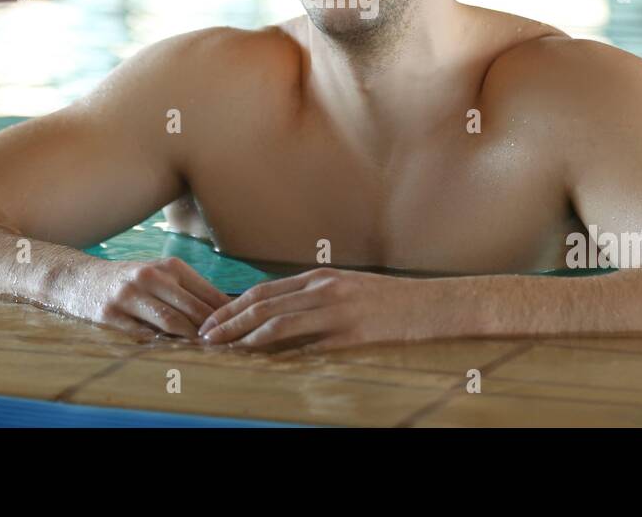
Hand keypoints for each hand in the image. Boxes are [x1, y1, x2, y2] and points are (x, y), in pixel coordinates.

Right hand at [66, 257, 231, 340]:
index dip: (226, 314)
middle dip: (213, 330)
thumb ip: (188, 290)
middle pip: (193, 308)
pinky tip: (173, 355)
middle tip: (229, 348)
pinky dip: (160, 346)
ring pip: (170, 322)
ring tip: (206, 353)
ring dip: (191, 340)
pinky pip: (142, 335)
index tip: (241, 330)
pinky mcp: (111, 315)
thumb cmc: (129, 280)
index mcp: (169, 266)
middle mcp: (151, 277)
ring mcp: (130, 296)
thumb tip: (227, 311)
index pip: (207, 293)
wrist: (80, 279)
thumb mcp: (159, 275)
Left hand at [196, 267, 432, 353]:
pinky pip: (306, 345)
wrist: (437, 305)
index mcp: (322, 277)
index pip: (265, 290)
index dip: (233, 305)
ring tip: (222, 350)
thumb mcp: (352, 290)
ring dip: (243, 338)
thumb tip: (286, 316)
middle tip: (204, 337)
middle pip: (262, 304)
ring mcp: (336, 311)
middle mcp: (324, 289)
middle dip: (228, 321)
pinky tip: (261, 364)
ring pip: (276, 323)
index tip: (213, 320)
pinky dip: (278, 354)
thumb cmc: (395, 302)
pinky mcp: (350, 334)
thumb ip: (319, 299)